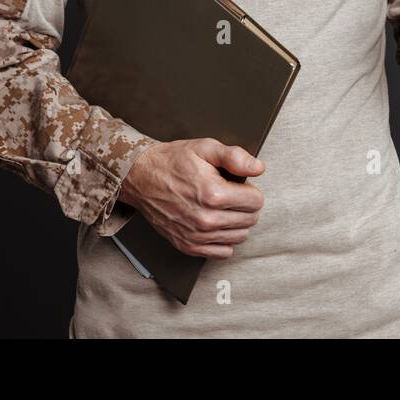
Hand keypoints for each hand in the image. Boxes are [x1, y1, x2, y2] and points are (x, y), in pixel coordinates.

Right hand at [118, 138, 264, 258]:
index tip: (237, 184)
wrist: (141, 177)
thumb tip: (258, 167)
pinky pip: (223, 252)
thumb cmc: (173, 161)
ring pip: (240, 236)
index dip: (249, 189)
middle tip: (229, 194)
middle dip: (245, 205)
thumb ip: (235, 157)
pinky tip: (216, 223)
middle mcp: (206, 219)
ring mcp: (197, 236)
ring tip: (222, 207)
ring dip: (237, 222)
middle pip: (250, 219)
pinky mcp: (188, 246)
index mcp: (214, 194)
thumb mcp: (205, 148)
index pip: (256, 201)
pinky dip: (225, 239)